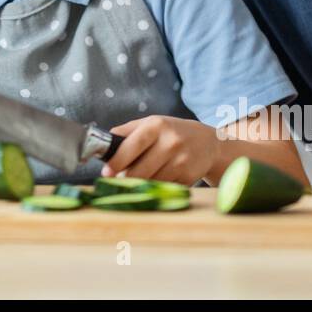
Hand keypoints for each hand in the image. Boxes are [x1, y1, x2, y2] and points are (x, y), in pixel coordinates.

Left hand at [100, 116, 217, 184]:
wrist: (207, 143)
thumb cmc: (171, 132)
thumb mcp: (151, 124)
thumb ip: (127, 132)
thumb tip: (104, 142)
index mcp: (156, 126)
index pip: (133, 145)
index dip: (118, 160)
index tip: (106, 172)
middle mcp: (170, 142)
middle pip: (140, 170)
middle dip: (126, 178)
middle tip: (119, 179)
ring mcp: (181, 161)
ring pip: (150, 181)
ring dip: (140, 183)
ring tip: (141, 175)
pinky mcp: (187, 177)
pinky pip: (162, 187)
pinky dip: (155, 186)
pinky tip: (159, 177)